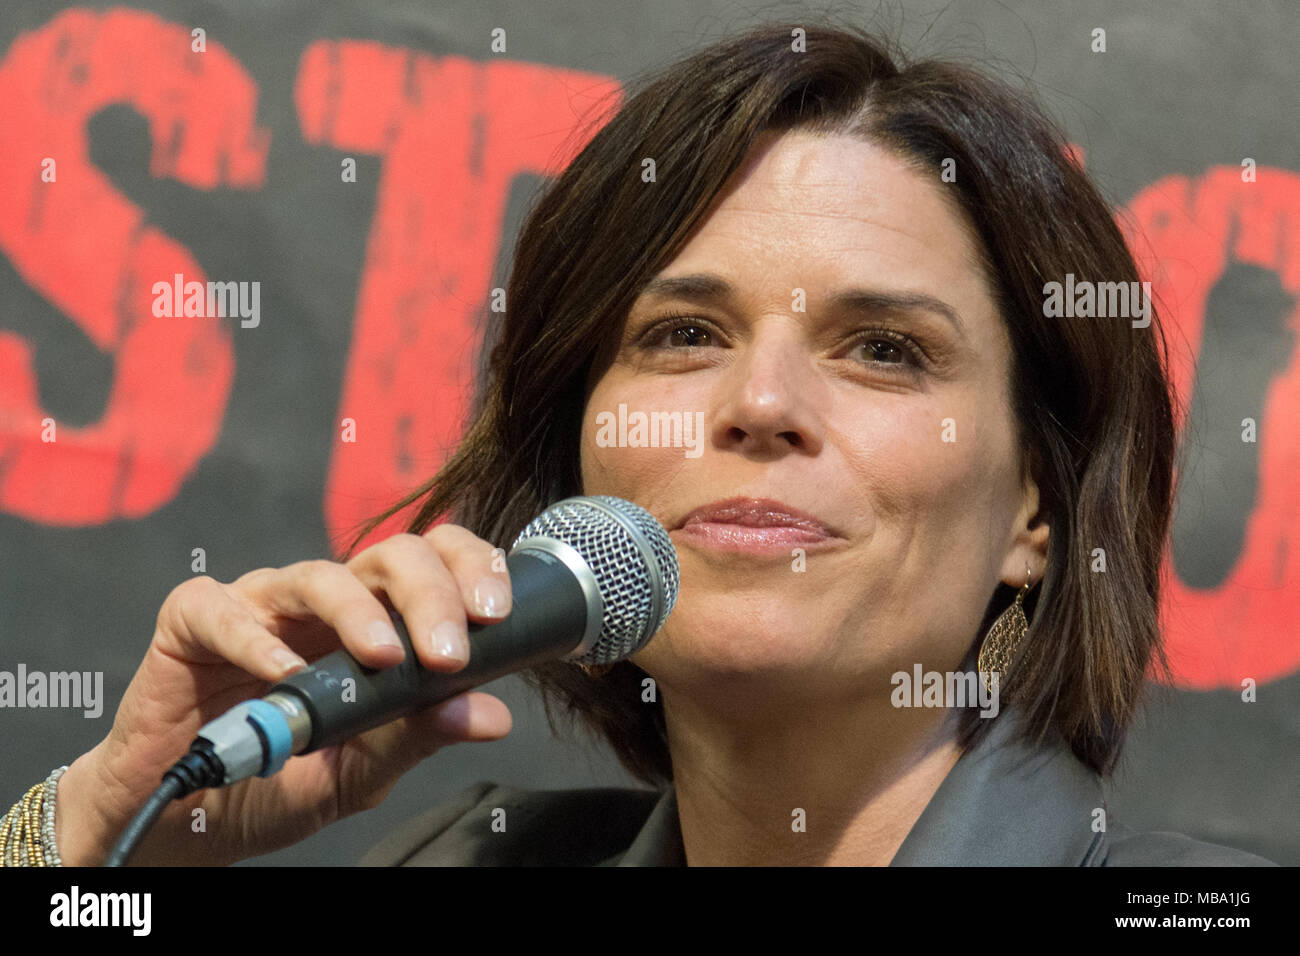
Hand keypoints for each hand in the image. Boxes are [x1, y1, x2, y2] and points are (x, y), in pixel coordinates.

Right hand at [56, 525, 513, 865]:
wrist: (187, 817)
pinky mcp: (194, 620)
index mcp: (378, 621)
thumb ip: (418, 735)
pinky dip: (256, 640)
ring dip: (359, 613)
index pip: (437, 565)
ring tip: (385, 658)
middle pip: (392, 555)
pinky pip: (224, 611)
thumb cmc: (277, 779)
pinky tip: (284, 675)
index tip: (498, 615)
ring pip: (320, 575)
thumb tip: (493, 716)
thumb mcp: (360, 770)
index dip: (471, 570)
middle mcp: (326, 602)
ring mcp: (262, 604)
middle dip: (430, 595)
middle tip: (450, 652)